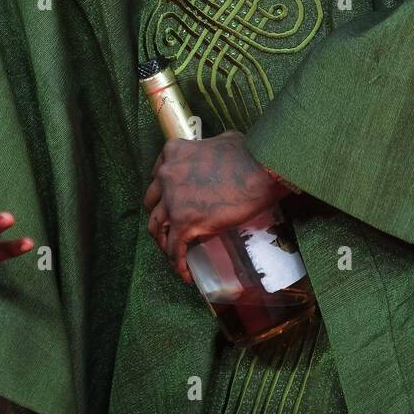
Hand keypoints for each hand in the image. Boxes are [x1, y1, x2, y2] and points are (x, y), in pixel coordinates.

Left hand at [143, 130, 288, 283]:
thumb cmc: (250, 154)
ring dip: (163, 243)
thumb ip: (211, 147)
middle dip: (160, 217)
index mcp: (173, 152)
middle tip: (172, 229)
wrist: (262, 171)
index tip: (171, 204)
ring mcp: (172, 199)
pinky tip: (185, 274)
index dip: (163, 193)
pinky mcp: (184, 221)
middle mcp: (166, 174)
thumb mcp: (224, 139)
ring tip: (174, 254)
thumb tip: (219, 151)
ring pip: (156, 228)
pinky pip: (174, 248)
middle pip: (152, 203)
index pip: (157, 177)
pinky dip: (177, 263)